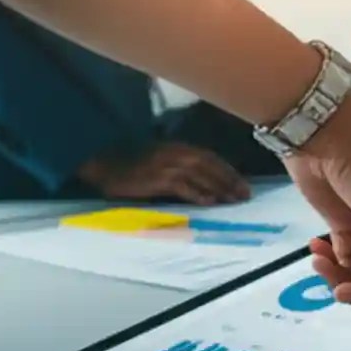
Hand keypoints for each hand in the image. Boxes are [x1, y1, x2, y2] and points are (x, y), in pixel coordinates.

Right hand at [77, 143, 250, 205]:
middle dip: (230, 180)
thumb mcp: (161, 159)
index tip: (243, 183)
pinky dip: (198, 194)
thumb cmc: (132, 166)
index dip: (228, 170)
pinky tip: (210, 203)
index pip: (210, 157)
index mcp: (178, 147)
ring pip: (201, 176)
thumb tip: (207, 181)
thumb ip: (182, 166)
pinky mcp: (157, 178)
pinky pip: (182, 187)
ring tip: (234, 201)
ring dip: (220, 188)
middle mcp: (176, 153)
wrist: (104, 165)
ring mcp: (167, 165)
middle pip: (210, 166)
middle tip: (246, 195)